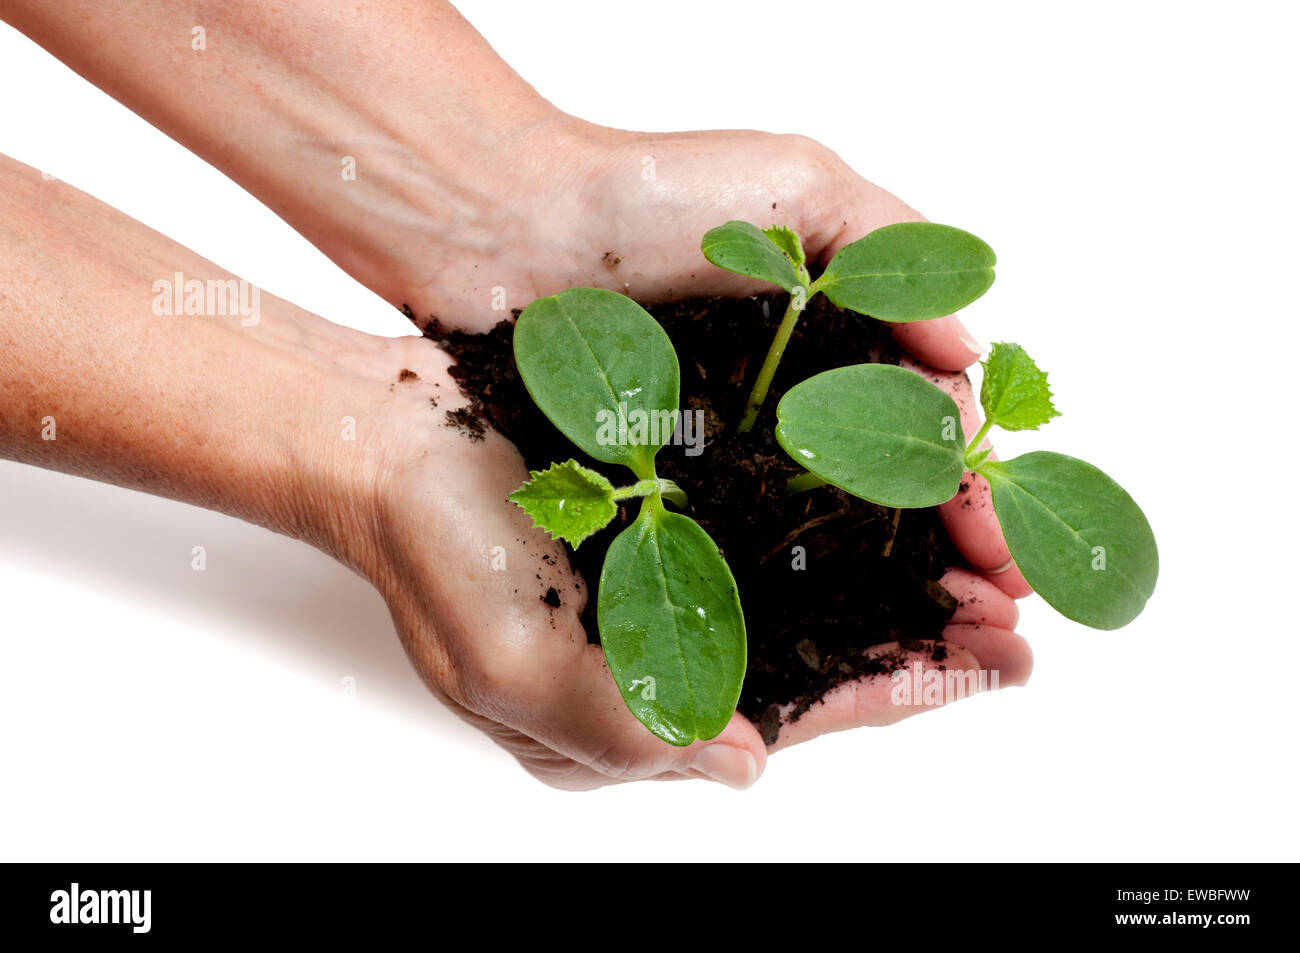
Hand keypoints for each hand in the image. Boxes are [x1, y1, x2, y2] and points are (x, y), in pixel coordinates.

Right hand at [345, 335, 1031, 789]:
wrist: (381, 443)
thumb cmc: (429, 557)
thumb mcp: (507, 670)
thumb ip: (622, 728)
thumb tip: (740, 763)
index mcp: (647, 705)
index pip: (802, 710)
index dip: (902, 691)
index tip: (995, 669)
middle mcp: (674, 647)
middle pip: (825, 653)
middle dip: (924, 637)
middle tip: (1019, 611)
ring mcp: (674, 576)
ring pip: (812, 586)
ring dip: (895, 570)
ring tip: (984, 551)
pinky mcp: (667, 508)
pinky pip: (771, 515)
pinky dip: (837, 505)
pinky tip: (889, 483)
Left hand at [387, 124, 1033, 592]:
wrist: (505, 229)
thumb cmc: (649, 193)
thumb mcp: (796, 187)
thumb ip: (894, 251)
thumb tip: (965, 351)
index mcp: (834, 342)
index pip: (926, 432)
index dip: (973, 494)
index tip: (1008, 553)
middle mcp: (788, 409)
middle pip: (888, 501)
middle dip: (951, 562)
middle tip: (998, 620)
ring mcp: (726, 455)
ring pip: (820, 540)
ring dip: (890, 596)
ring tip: (947, 646)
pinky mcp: (660, 488)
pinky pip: (735, 550)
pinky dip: (788, 593)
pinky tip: (835, 634)